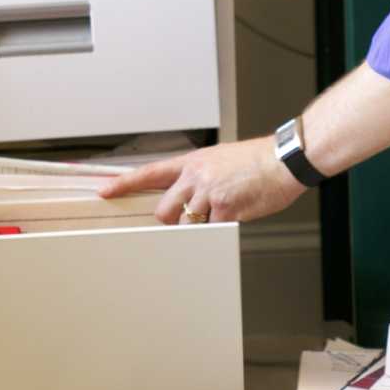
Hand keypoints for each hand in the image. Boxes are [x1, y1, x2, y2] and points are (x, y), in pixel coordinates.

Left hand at [99, 136, 307, 224]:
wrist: (284, 160)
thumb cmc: (258, 162)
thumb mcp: (221, 161)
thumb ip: (201, 178)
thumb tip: (192, 200)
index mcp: (193, 162)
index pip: (149, 173)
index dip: (124, 183)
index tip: (105, 190)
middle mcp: (195, 175)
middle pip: (164, 209)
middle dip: (172, 221)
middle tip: (190, 219)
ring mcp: (208, 192)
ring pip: (187, 222)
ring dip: (201, 225)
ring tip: (224, 210)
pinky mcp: (224, 207)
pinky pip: (212, 229)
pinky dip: (223, 228)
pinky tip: (239, 212)